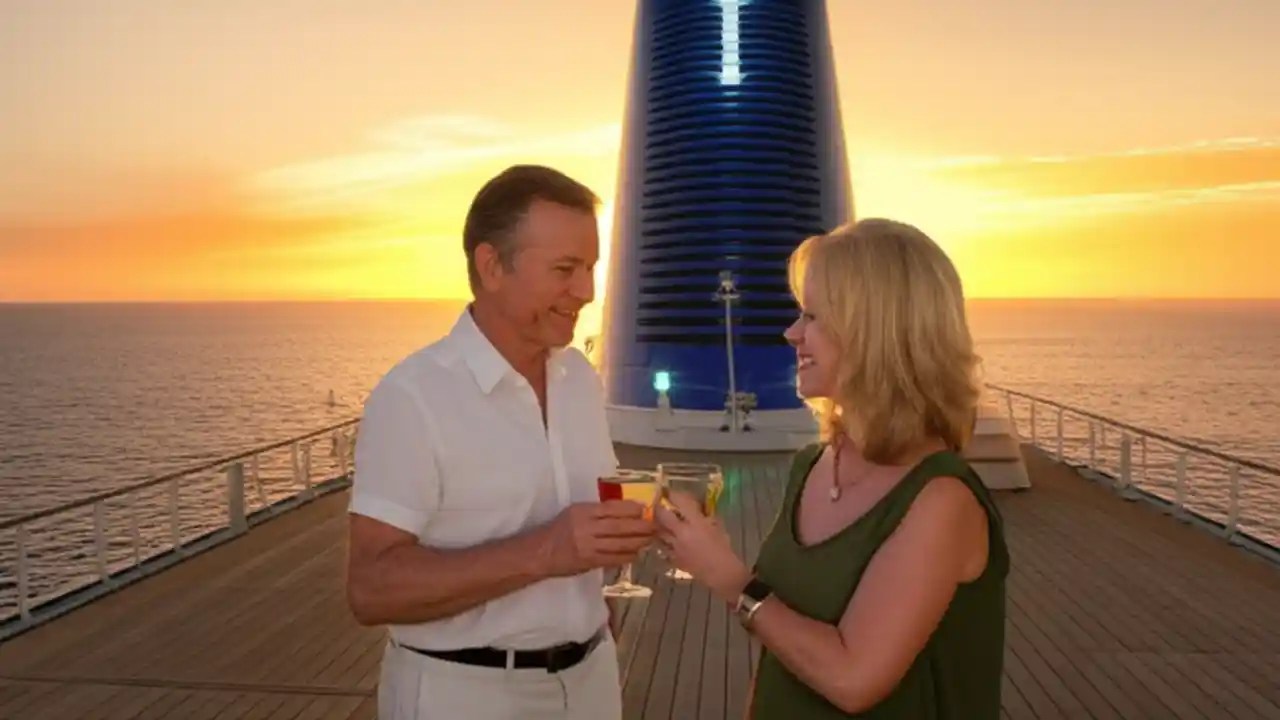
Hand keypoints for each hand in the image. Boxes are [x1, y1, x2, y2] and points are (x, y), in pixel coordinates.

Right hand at [540, 500, 654, 576]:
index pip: (612, 508)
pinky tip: (636, 553)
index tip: (645, 509)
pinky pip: (613, 558)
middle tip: (655, 526)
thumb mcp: (575, 512)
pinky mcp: (589, 562)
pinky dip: (627, 556)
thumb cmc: (559, 529)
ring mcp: (588, 546)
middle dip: (640, 526)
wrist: (541, 552)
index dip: (631, 509)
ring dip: (638, 542)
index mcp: (583, 511)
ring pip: (619, 543)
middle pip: (619, 526)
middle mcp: (586, 528)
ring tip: (650, 539)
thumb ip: (597, 512)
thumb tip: (624, 511)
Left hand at [655, 491, 749, 601]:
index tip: (669, 491)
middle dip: (658, 508)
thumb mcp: (718, 526)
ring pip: (658, 532)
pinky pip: (663, 548)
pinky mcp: (673, 558)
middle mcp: (682, 532)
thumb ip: (705, 516)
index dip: (673, 494)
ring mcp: (675, 546)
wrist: (722, 573)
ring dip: (658, 526)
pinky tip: (665, 541)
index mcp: (696, 522)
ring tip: (659, 523)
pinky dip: (663, 543)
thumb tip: (697, 508)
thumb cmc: (724, 548)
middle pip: (662, 515)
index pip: (680, 502)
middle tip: (658, 505)